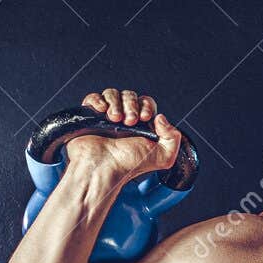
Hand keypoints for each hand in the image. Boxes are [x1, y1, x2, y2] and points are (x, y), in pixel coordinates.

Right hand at [66, 87, 181, 185]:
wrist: (103, 169)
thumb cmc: (129, 165)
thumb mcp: (163, 157)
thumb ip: (173, 137)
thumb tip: (161, 118)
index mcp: (141, 126)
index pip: (146, 102)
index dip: (147, 106)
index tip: (145, 118)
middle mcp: (124, 120)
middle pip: (130, 95)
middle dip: (131, 105)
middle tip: (129, 122)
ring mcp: (106, 117)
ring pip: (112, 94)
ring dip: (116, 103)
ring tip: (115, 120)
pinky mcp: (90, 117)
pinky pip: (93, 98)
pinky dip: (98, 100)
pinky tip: (102, 111)